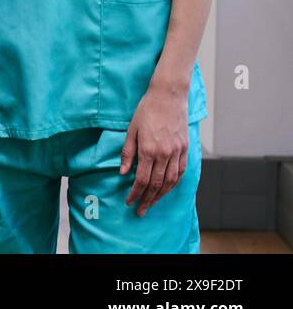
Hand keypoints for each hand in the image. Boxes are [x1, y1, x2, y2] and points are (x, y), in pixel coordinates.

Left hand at [121, 83, 189, 216]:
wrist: (168, 97)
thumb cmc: (146, 110)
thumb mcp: (131, 130)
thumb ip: (127, 153)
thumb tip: (123, 173)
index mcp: (149, 150)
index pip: (142, 180)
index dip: (135, 193)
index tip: (129, 202)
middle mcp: (165, 154)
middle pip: (157, 185)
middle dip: (147, 200)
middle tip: (140, 211)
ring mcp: (177, 152)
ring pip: (171, 182)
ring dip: (161, 196)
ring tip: (152, 204)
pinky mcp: (185, 149)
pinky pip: (181, 172)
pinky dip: (174, 184)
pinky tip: (168, 189)